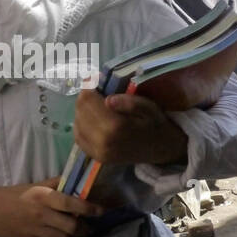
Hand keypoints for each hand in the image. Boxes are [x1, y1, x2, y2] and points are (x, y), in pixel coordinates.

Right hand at [0, 180, 103, 236]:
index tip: (101, 210)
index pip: (71, 203)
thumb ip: (56, 183)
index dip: (90, 208)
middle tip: (91, 225)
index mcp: (43, 197)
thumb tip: (77, 181)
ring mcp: (37, 230)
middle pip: (72, 226)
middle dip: (86, 228)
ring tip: (84, 233)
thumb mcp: (35, 185)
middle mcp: (42, 214)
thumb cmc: (14, 195)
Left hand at [73, 88, 187, 165]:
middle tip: (96, 91)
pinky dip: (82, 124)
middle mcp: (102, 141)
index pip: (87, 100)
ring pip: (77, 122)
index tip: (95, 79)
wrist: (160, 149)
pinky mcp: (96, 157)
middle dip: (85, 97)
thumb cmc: (154, 124)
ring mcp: (98, 151)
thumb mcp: (149, 108)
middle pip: (80, 109)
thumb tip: (108, 99)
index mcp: (116, 126)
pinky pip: (79, 136)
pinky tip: (92, 119)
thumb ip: (130, 102)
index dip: (88, 86)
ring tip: (96, 105)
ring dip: (82, 110)